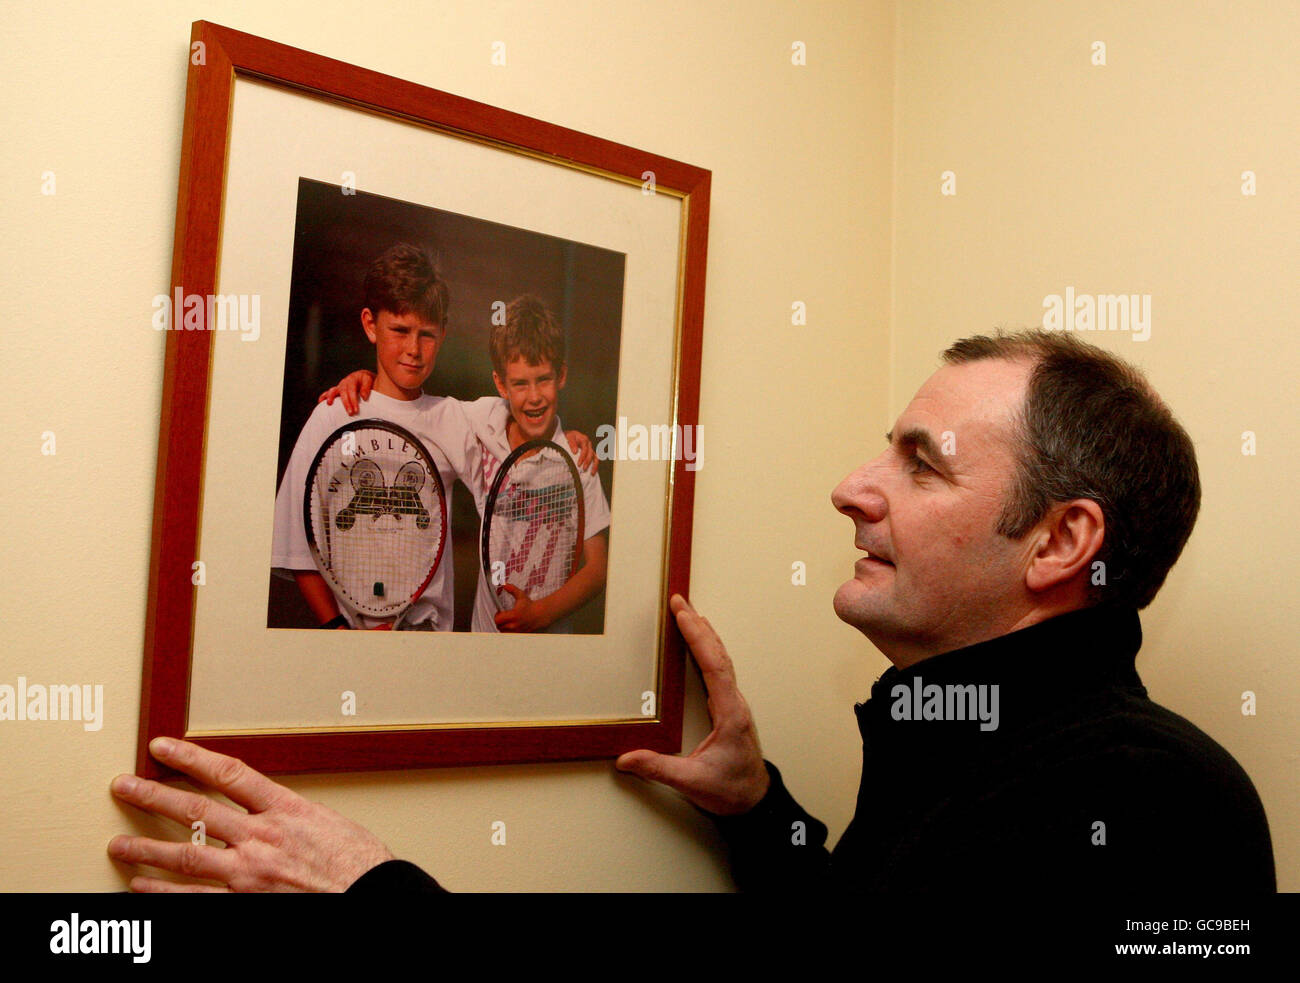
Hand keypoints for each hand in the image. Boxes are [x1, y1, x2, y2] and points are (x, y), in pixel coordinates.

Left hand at [107, 737, 393, 891]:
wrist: (372, 897)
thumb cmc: (360, 864)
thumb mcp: (328, 822)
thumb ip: (292, 816)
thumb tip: (270, 812)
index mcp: (286, 809)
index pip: (228, 773)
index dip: (190, 757)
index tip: (164, 747)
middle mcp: (262, 838)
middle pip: (196, 810)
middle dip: (153, 796)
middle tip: (124, 785)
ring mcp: (250, 873)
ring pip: (186, 855)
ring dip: (147, 849)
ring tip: (120, 844)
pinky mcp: (245, 903)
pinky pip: (194, 898)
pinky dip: (164, 893)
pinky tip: (143, 888)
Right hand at [317, 370, 375, 414]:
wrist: (363, 376)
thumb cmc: (367, 380)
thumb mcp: (369, 380)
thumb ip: (366, 387)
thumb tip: (364, 397)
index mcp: (353, 379)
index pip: (352, 390)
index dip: (353, 400)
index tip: (356, 410)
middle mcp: (345, 382)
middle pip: (343, 392)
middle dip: (346, 403)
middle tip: (350, 413)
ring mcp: (340, 386)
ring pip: (333, 390)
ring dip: (331, 397)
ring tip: (329, 404)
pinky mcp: (336, 390)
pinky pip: (328, 392)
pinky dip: (323, 396)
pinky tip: (320, 402)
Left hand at [493, 584, 552, 631]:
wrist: (540, 614)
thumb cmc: (529, 605)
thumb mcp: (521, 596)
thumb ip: (512, 589)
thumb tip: (505, 584)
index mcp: (514, 615)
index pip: (498, 619)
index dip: (497, 616)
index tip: (500, 613)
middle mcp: (515, 624)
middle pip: (499, 626)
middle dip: (499, 622)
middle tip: (503, 617)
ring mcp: (517, 630)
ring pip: (503, 632)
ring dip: (503, 627)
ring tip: (506, 622)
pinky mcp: (519, 634)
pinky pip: (509, 635)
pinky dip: (508, 632)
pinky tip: (511, 626)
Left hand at [564, 430, 597, 473]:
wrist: (571, 435)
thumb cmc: (569, 436)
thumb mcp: (569, 437)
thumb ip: (572, 443)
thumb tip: (575, 452)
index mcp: (584, 439)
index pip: (585, 450)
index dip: (582, 457)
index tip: (579, 464)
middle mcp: (589, 444)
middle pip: (591, 454)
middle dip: (588, 462)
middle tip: (583, 469)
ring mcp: (590, 448)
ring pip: (595, 457)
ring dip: (594, 465)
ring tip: (592, 473)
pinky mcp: (590, 452)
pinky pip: (595, 459)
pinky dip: (594, 466)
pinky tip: (592, 472)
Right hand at [616, 595, 769, 815]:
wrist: (755, 803)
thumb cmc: (731, 791)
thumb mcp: (692, 782)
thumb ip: (659, 768)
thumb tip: (626, 759)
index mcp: (729, 713)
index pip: (713, 665)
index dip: (697, 637)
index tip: (682, 614)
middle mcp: (734, 703)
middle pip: (717, 654)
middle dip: (697, 624)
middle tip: (679, 600)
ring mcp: (733, 704)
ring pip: (720, 659)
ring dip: (704, 633)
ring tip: (687, 612)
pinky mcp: (729, 708)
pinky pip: (719, 669)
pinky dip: (708, 649)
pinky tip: (700, 643)